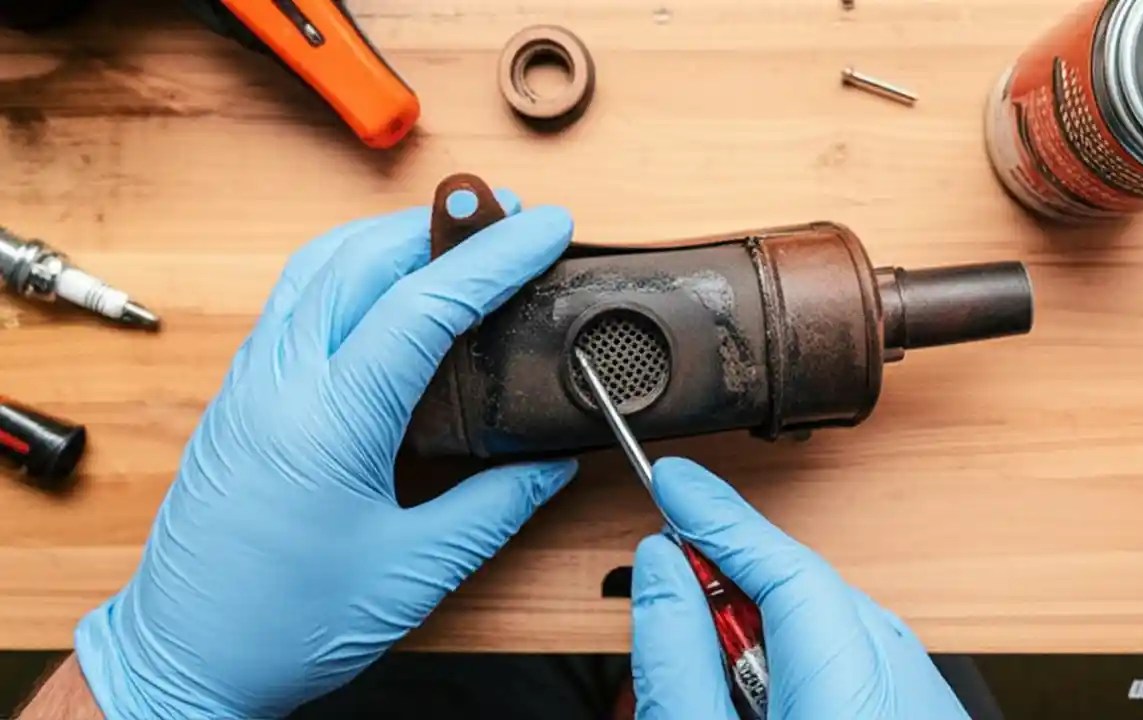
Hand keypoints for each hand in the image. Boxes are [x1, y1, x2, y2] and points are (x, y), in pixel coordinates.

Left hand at [75, 193, 577, 718]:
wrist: (183, 658)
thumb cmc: (283, 625)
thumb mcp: (413, 572)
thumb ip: (494, 508)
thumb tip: (547, 467)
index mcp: (330, 424)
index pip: (424, 304)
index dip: (495, 257)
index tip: (545, 227)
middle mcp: (280, 384)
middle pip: (362, 258)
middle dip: (442, 224)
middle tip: (507, 215)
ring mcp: (250, 383)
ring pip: (317, 266)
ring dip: (389, 236)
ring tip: (452, 235)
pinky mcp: (239, 396)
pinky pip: (293, 299)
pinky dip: (348, 268)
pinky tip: (384, 285)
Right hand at [631, 458, 967, 718]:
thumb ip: (677, 660)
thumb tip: (660, 566)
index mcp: (852, 691)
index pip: (788, 565)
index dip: (722, 516)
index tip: (670, 481)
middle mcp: (903, 682)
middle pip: (806, 589)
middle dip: (733, 580)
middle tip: (670, 590)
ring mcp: (922, 695)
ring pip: (827, 620)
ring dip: (764, 628)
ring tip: (720, 688)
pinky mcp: (921, 706)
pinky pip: (852, 654)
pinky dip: (800, 658)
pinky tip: (768, 701)